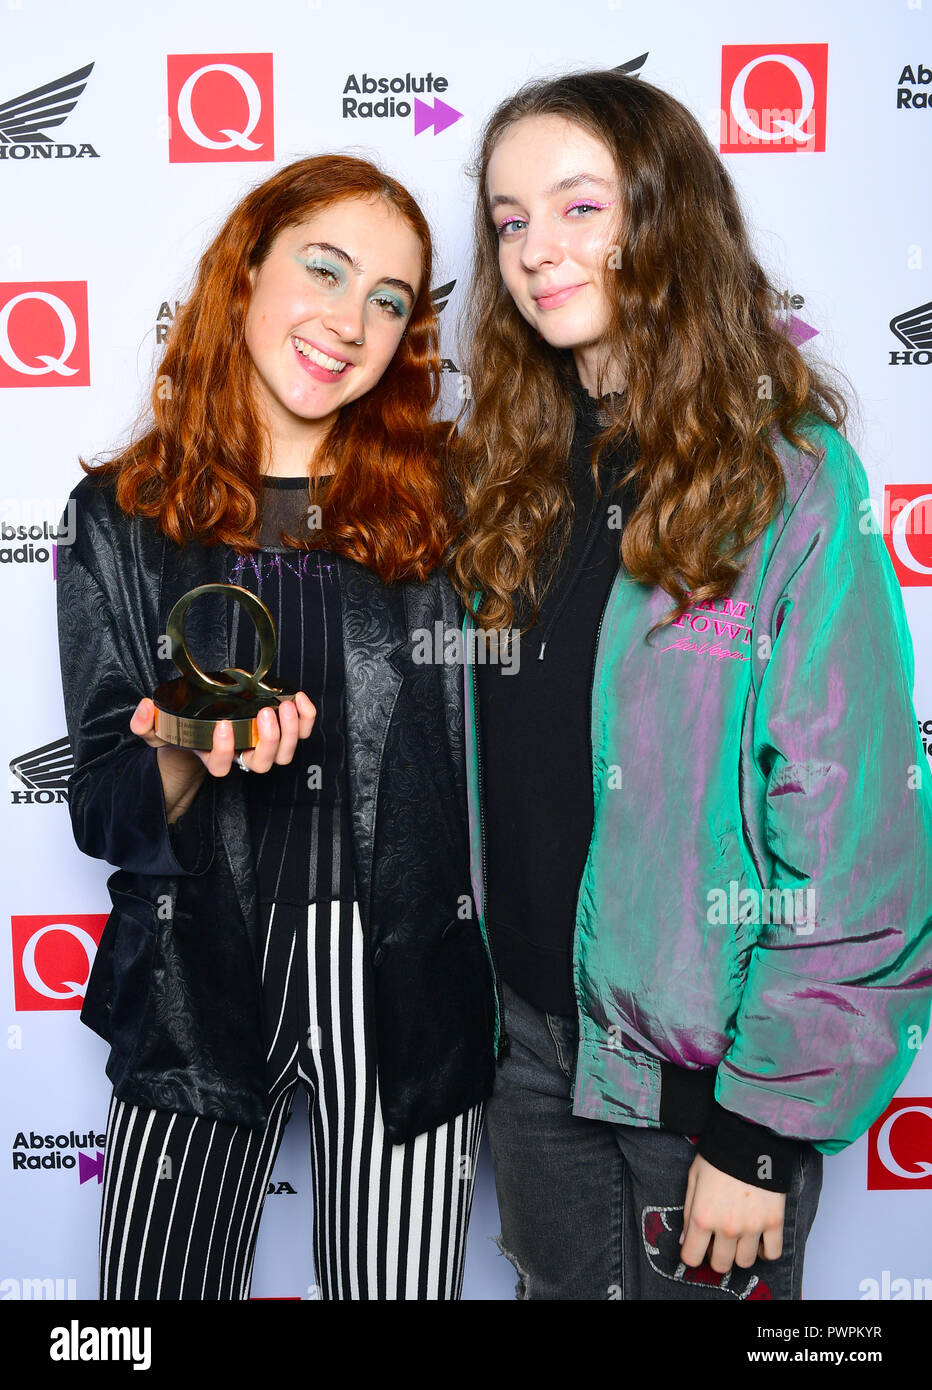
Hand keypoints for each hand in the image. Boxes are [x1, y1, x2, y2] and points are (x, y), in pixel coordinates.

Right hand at [130, 694, 316, 818]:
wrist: (205, 727)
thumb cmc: (184, 732)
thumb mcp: (158, 729)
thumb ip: (147, 723)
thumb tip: (146, 708)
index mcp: (213, 757)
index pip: (221, 766)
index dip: (224, 751)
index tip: (223, 726)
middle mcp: (241, 756)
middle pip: (262, 763)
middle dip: (269, 740)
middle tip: (265, 712)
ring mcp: (262, 746)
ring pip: (285, 753)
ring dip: (291, 730)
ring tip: (285, 705)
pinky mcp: (280, 732)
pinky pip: (301, 732)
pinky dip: (306, 718)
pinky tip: (299, 698)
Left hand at [679, 1152, 784, 1273]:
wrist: (749, 1137)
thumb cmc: (718, 1155)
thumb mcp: (693, 1179)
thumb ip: (688, 1212)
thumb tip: (686, 1241)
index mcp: (702, 1217)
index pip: (692, 1257)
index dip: (692, 1254)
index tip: (696, 1247)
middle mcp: (727, 1227)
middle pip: (720, 1264)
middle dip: (716, 1255)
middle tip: (718, 1240)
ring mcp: (752, 1227)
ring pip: (745, 1262)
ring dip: (739, 1253)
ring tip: (738, 1236)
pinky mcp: (774, 1222)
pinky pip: (772, 1253)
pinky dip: (764, 1250)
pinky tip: (758, 1238)